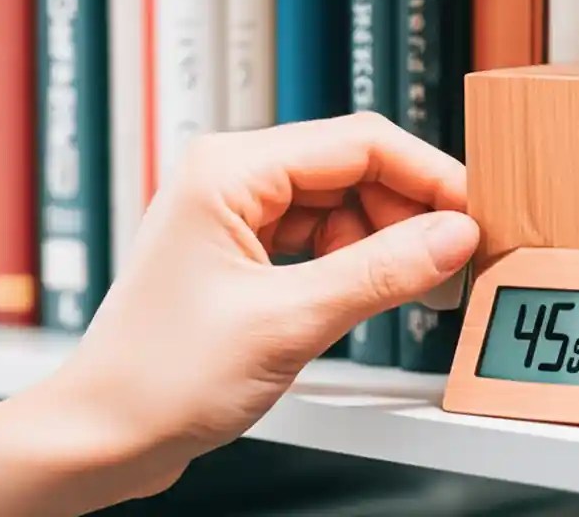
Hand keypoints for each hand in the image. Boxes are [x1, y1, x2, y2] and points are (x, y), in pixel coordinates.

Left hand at [32, 112, 480, 497]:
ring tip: (421, 285)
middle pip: (352, 170)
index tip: (473, 209)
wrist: (104, 435)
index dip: (426, 174)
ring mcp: (235, 217)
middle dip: (409, 212)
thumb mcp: (287, 321)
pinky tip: (377, 294)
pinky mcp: (242, 255)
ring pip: (340, 206)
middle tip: (456, 257)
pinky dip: (355, 264)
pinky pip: (319, 240)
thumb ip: (380, 273)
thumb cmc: (158, 378)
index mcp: (228, 170)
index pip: (358, 142)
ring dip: (385, 242)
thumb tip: (450, 236)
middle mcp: (230, 180)